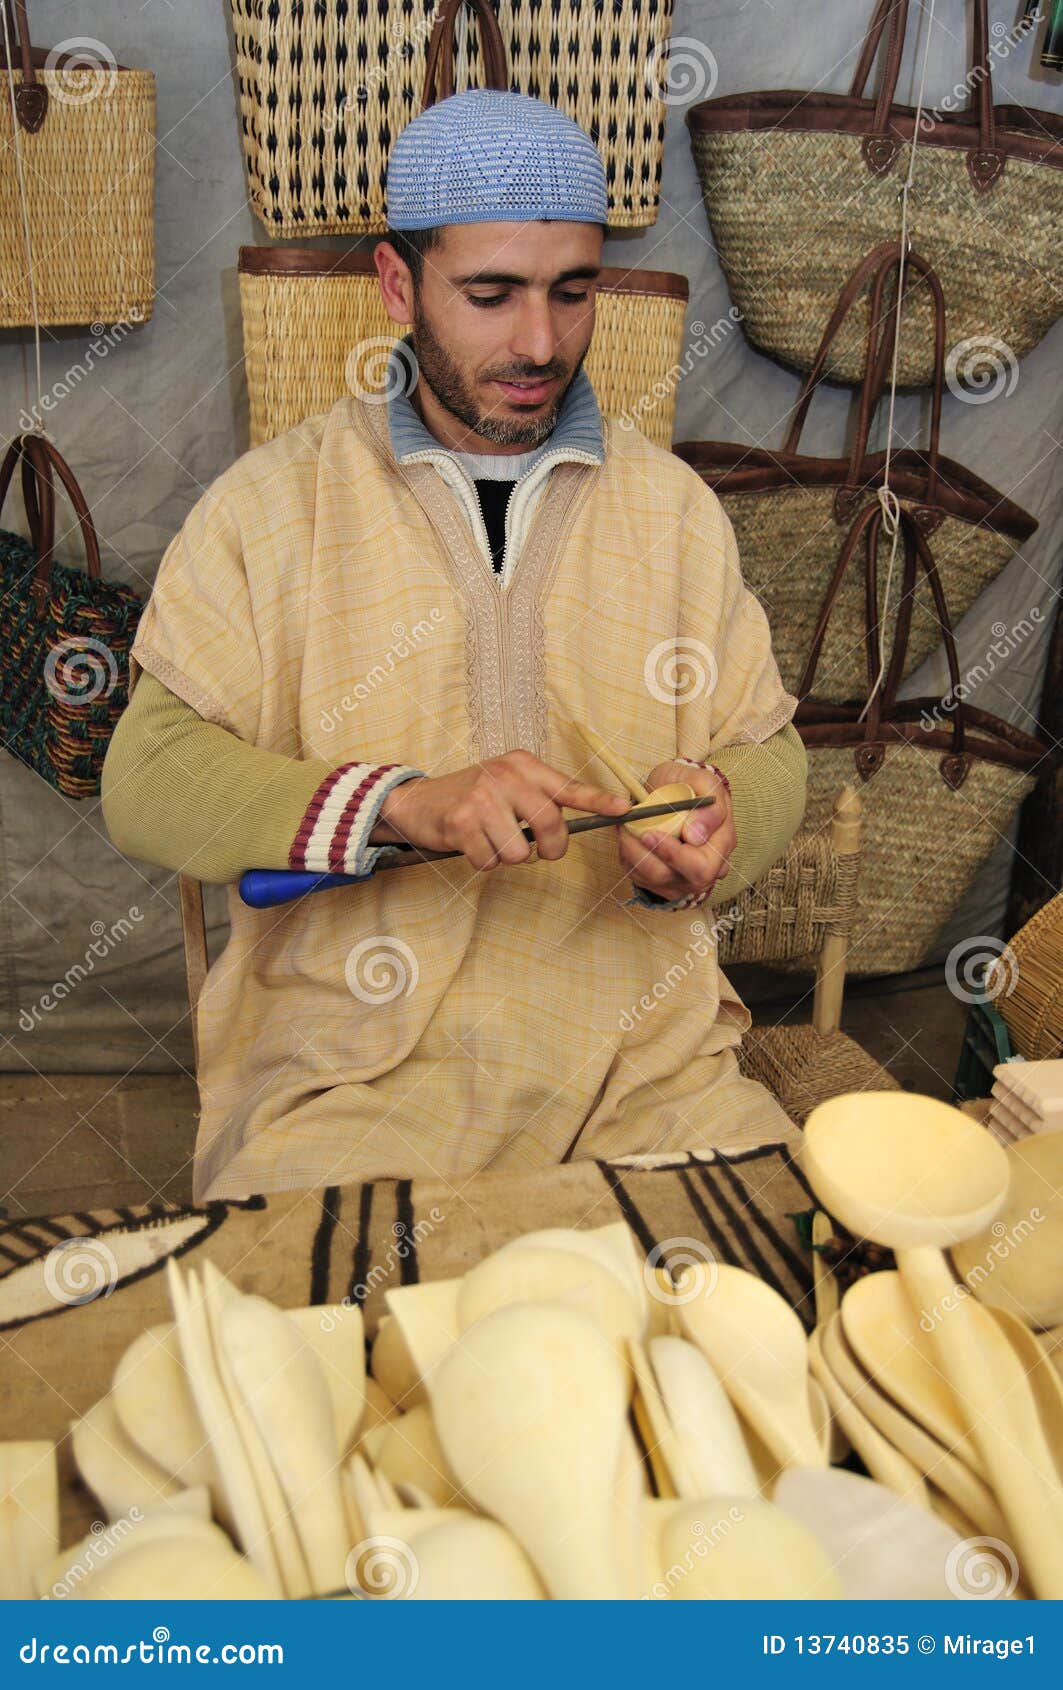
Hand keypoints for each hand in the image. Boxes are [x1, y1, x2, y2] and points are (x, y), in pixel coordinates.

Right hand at [369, 750, 630, 870]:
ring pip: (519, 852)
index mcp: (521, 764)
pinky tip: (470, 844)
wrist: (417, 801)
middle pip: (549, 826)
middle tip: (538, 852)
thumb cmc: (469, 797)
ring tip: (490, 839)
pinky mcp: (461, 821)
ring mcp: (481, 797)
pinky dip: (483, 861)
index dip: (597, 800)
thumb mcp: (506, 784)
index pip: (567, 786)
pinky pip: (491, 861)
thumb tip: (567, 829)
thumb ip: (536, 797)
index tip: (623, 809)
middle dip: (549, 850)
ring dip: (507, 856)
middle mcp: (503, 775)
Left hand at [618, 760, 735, 902]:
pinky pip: (641, 878)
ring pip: (656, 881)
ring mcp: (686, 879)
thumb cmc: (688, 783)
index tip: (651, 832)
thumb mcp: (701, 780)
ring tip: (627, 827)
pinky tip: (631, 837)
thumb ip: (708, 807)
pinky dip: (630, 857)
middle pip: (679, 882)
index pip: (702, 867)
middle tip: (638, 831)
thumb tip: (695, 836)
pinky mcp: (663, 883)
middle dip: (653, 856)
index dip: (675, 855)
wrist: (673, 789)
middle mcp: (709, 868)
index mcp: (723, 843)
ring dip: (635, 853)